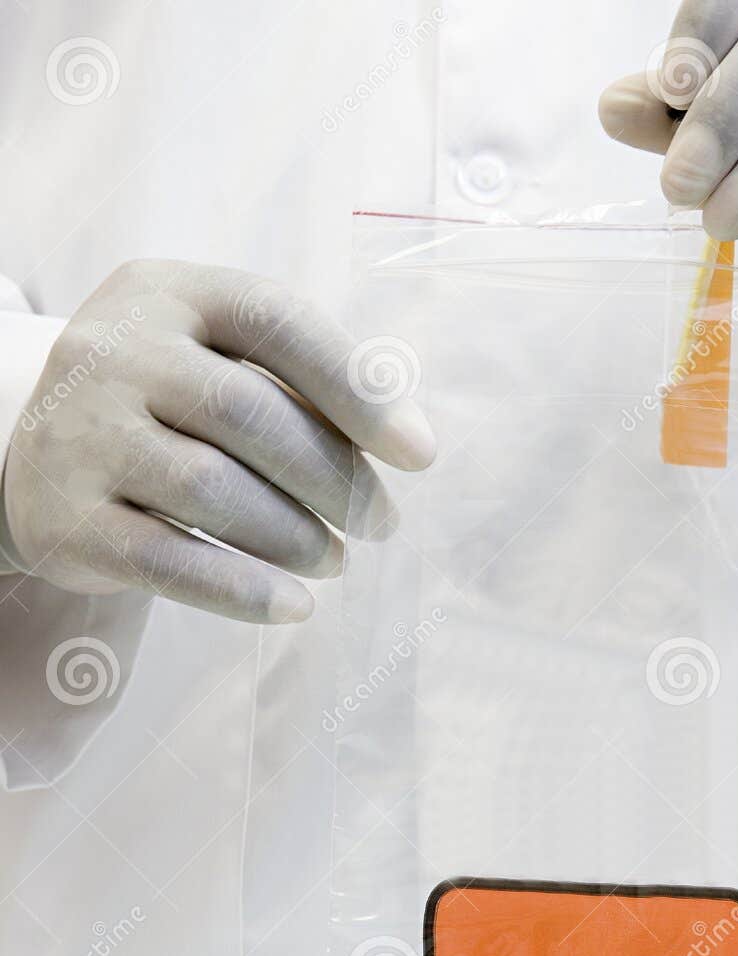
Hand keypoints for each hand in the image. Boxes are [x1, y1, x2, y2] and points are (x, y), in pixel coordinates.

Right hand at [1, 260, 434, 622]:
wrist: (41, 463)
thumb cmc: (169, 410)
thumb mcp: (221, 365)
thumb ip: (305, 385)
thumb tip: (411, 440)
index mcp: (167, 292)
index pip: (276, 320)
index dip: (357, 388)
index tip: (420, 454)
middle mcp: (113, 349)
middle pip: (248, 414)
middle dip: (334, 479)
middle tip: (382, 524)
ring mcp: (82, 433)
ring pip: (209, 489)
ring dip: (294, 536)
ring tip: (335, 561)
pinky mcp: (66, 518)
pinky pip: (168, 562)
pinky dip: (242, 590)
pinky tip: (295, 605)